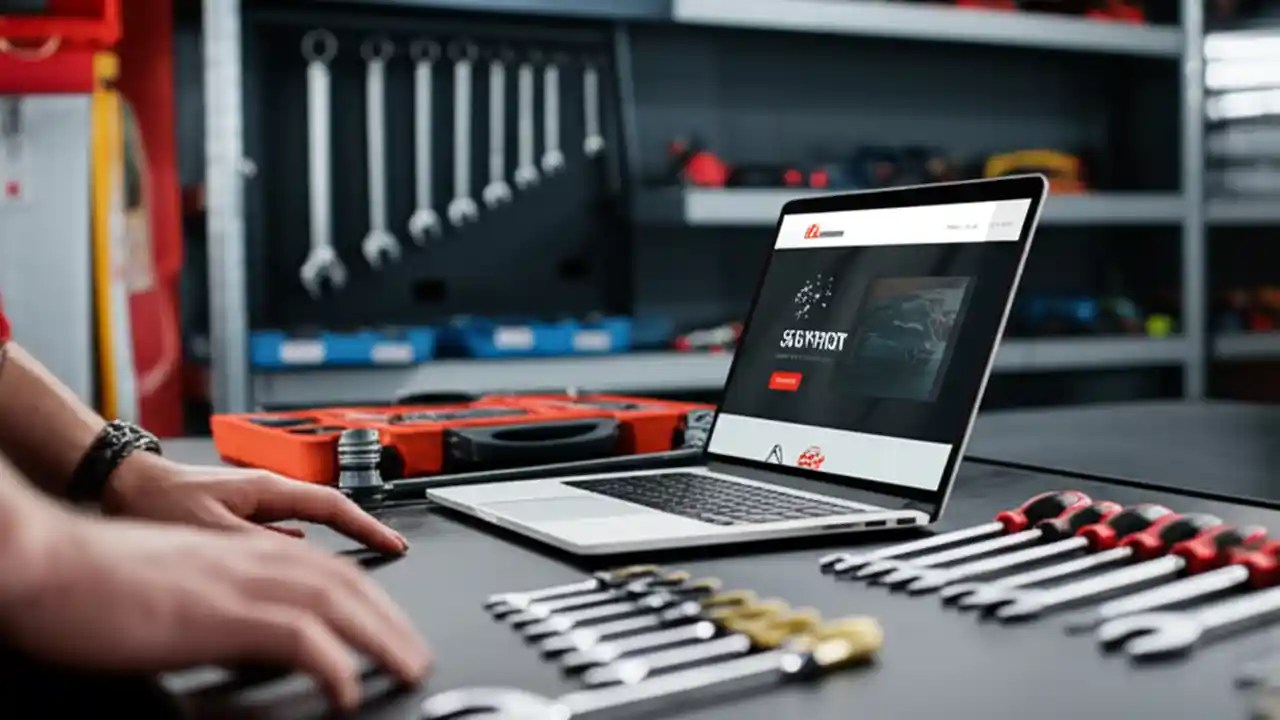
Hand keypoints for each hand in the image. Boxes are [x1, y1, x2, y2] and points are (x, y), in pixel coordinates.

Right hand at [0, 505, 431, 709]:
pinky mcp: (221, 612)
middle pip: (347, 585)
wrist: (50, 563)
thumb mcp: (180, 587)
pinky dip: (333, 661)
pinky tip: (349, 688)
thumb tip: (252, 636)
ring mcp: (240, 582)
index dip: (369, 600)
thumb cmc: (99, 580)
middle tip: (417, 655)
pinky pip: (299, 636)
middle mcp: (252, 559)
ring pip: (338, 604)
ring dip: (382, 638)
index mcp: (242, 552)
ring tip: (407, 668)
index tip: (393, 627)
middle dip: (391, 621)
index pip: (327, 571)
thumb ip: (223, 603)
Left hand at [102, 454, 406, 554]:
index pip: (333, 506)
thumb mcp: (211, 530)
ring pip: (309, 524)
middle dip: (363, 532)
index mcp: (268, 490)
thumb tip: (299, 561)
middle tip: (390, 551)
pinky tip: (305, 563)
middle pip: (330, 512)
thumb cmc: (156, 501)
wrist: (119, 484)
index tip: (394, 544)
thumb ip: (257, 546)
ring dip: (336, 541)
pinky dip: (305, 549)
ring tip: (359, 559)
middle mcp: (267, 493)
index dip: (368, 527)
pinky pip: (285, 534)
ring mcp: (255, 505)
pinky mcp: (240, 518)